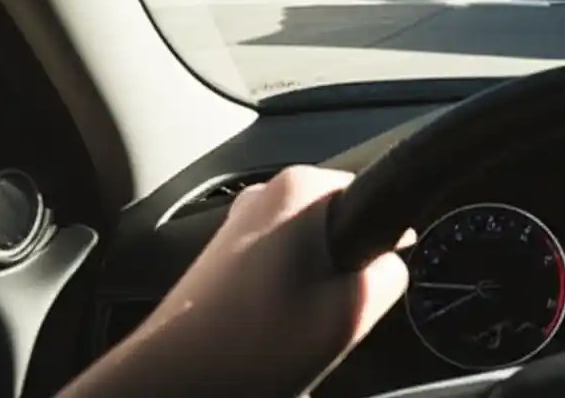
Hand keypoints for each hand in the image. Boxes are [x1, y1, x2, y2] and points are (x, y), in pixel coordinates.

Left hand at [60, 166, 413, 397]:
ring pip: (309, 250)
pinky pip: (279, 266)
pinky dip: (285, 296)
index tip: (368, 283)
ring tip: (297, 327)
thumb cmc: (256, 344)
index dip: (382, 243)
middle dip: (343, 267)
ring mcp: (239, 222)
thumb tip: (390, 263)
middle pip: (338, 225)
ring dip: (313, 287)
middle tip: (332, 311)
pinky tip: (273, 333)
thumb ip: (391, 275)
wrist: (174, 381)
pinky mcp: (222, 254)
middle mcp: (266, 192)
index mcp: (301, 187)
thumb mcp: (352, 313)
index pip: (373, 197)